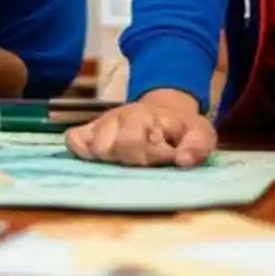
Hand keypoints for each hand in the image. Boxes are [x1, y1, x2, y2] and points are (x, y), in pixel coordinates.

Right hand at [65, 89, 215, 167]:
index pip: (135, 143)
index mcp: (146, 116)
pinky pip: (73, 140)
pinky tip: (100, 159)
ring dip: (107, 159)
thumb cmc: (183, 130)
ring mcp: (102, 123)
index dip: (152, 156)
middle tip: (145, 162)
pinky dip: (81, 151)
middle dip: (129, 160)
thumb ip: (197, 147)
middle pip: (108, 147)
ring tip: (125, 160)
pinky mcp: (89, 129)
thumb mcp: (201, 135)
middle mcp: (118, 116)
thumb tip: (183, 160)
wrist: (166, 113)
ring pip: (90, 147)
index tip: (166, 158)